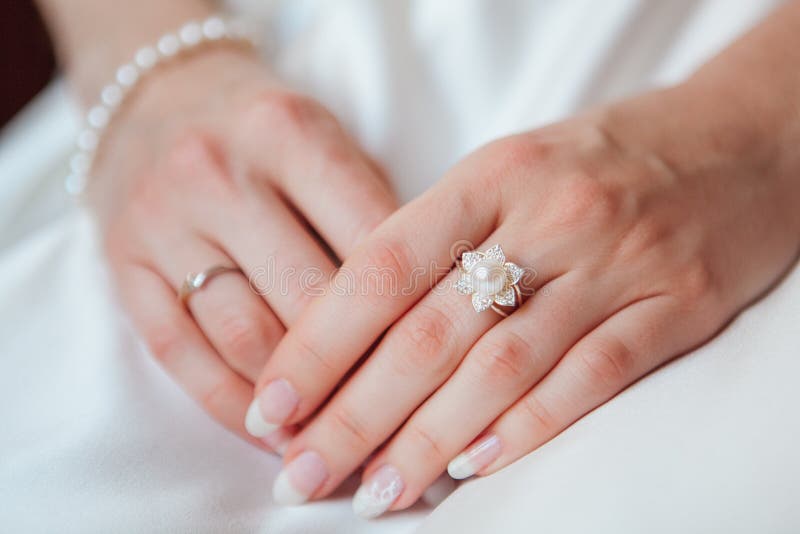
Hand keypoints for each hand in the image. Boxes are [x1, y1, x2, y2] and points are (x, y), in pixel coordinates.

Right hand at [96, 48, 396, 449]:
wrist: (159, 97)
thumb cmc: (266, 130)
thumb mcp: (328, 143)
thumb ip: (374, 215)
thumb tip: (424, 317)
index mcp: (289, 133)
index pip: (371, 242)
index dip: (414, 315)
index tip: (448, 368)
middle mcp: (220, 174)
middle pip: (310, 298)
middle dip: (363, 371)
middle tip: (406, 422)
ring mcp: (162, 223)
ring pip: (246, 337)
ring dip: (300, 402)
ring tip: (343, 441)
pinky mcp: (123, 268)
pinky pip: (180, 357)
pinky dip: (232, 407)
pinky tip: (272, 433)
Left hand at [247, 81, 799, 511]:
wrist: (738, 139)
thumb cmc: (603, 158)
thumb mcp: (511, 168)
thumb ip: (442, 238)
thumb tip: (359, 331)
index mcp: (491, 176)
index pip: (382, 268)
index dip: (319, 343)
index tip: (272, 403)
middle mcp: (548, 217)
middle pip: (428, 333)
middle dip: (353, 414)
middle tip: (300, 472)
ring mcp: (616, 264)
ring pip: (499, 369)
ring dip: (426, 441)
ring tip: (373, 492)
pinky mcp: (675, 307)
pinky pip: (589, 379)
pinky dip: (524, 429)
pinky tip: (472, 467)